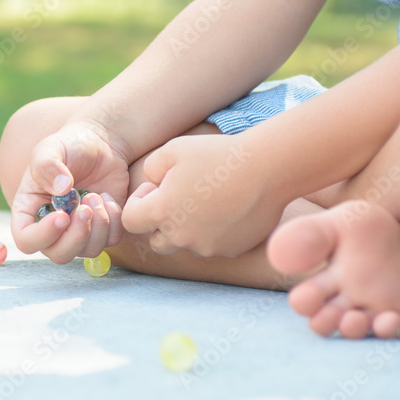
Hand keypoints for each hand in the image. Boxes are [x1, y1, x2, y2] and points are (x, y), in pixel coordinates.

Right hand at [10, 120, 126, 263]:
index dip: (42, 236)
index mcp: (30, 211)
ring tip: (97, 195)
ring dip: (97, 225)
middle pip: (58, 254)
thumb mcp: (51, 148)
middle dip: (76, 235)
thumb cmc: (69, 144)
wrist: (101, 143)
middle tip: (86, 207)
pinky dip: (113, 221)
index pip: (26, 240)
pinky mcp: (103, 229)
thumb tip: (61, 189)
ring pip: (87, 251)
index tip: (62, 215)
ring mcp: (78, 231)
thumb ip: (47, 166)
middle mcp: (52, 227)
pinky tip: (108, 198)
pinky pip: (110, 240)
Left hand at [122, 133, 281, 257]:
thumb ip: (150, 168)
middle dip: (162, 224)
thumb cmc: (218, 155)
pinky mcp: (232, 250)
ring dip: (191, 228)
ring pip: (188, 243)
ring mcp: (208, 246)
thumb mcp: (173, 150)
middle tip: (180, 199)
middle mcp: (182, 236)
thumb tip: (151, 185)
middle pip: (157, 241)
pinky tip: (230, 208)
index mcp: (162, 212)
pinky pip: (215, 244)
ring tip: (209, 200)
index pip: (130, 221)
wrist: (268, 168)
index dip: (138, 203)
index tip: (156, 187)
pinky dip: (216, 231)